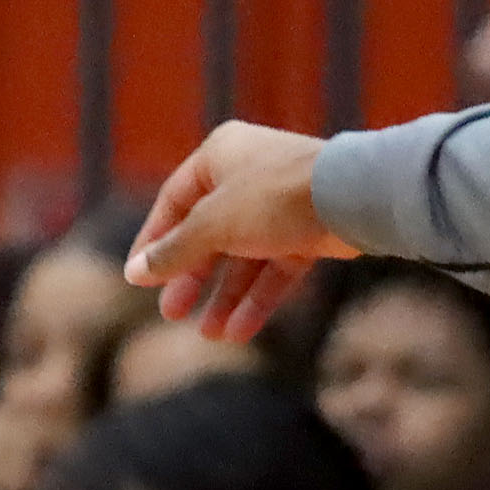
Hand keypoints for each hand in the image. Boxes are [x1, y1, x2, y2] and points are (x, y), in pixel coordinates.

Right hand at [126, 121, 356, 339]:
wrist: (354, 198)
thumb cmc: (275, 198)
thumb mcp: (213, 225)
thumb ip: (175, 250)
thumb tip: (135, 272)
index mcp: (219, 155)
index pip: (174, 201)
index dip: (154, 241)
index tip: (137, 278)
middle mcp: (249, 174)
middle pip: (210, 232)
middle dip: (192, 276)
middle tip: (171, 314)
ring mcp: (283, 205)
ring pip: (246, 256)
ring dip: (226, 296)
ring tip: (209, 334)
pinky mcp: (311, 231)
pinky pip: (277, 268)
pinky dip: (259, 298)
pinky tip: (240, 331)